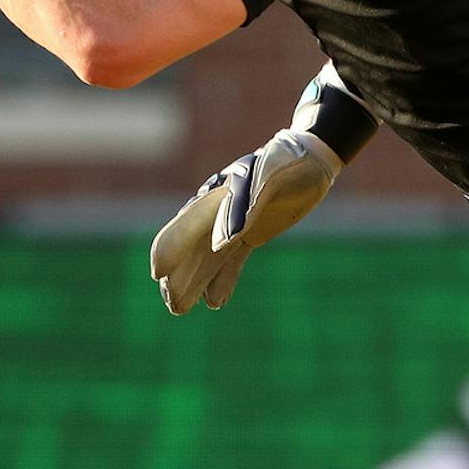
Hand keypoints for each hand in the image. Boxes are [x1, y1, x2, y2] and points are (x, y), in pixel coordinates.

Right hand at [150, 129, 343, 313]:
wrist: (310, 159)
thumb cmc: (286, 162)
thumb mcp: (268, 178)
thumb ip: (243, 207)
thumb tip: (220, 245)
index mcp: (215, 195)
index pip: (185, 226)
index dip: (170, 249)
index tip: (158, 274)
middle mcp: (217, 211)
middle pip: (190, 248)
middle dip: (178, 276)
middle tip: (173, 307)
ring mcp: (232, 223)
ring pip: (206, 258)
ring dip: (193, 283)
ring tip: (180, 310)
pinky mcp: (250, 233)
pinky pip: (231, 261)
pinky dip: (222, 281)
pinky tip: (214, 303)